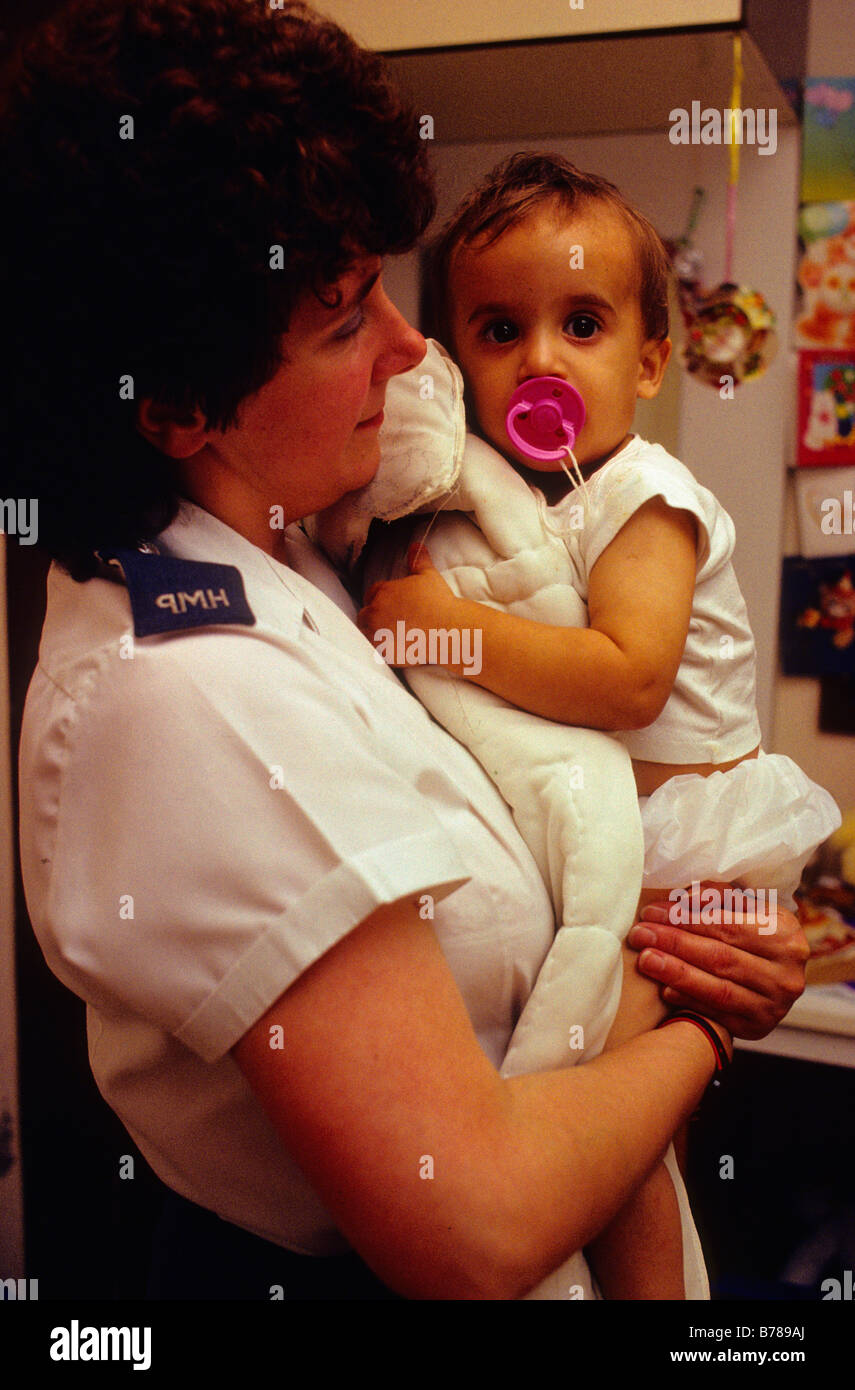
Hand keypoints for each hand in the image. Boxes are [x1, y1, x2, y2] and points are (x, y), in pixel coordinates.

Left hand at [357, 543, 463, 664]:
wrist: (449, 630)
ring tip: (392, 634)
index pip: (372, 593)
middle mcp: (375, 613)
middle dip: (375, 616)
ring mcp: (378, 635)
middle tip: (393, 620)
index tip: (393, 604)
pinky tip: (396, 647)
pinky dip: (383, 649)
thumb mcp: (428, 576)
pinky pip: (376, 651)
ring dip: (375, 633)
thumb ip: (418, 560)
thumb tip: (415, 545)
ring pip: (367, 633)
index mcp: (382, 592)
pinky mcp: (384, 653)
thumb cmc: (440, 602)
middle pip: (365, 614)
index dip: (382, 598)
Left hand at [627, 882, 808, 1040]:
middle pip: (719, 957)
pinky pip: (718, 1014)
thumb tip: (685, 896)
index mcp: (785, 936)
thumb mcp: (750, 909)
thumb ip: (719, 897)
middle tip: (640, 934)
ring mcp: (773, 1006)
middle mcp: (785, 974)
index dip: (685, 918)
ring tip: (646, 960)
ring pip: (717, 989)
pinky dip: (689, 1000)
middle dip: (674, 944)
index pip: (726, 925)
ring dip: (676, 973)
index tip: (652, 911)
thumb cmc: (757, 934)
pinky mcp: (758, 1028)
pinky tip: (665, 988)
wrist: (778, 977)